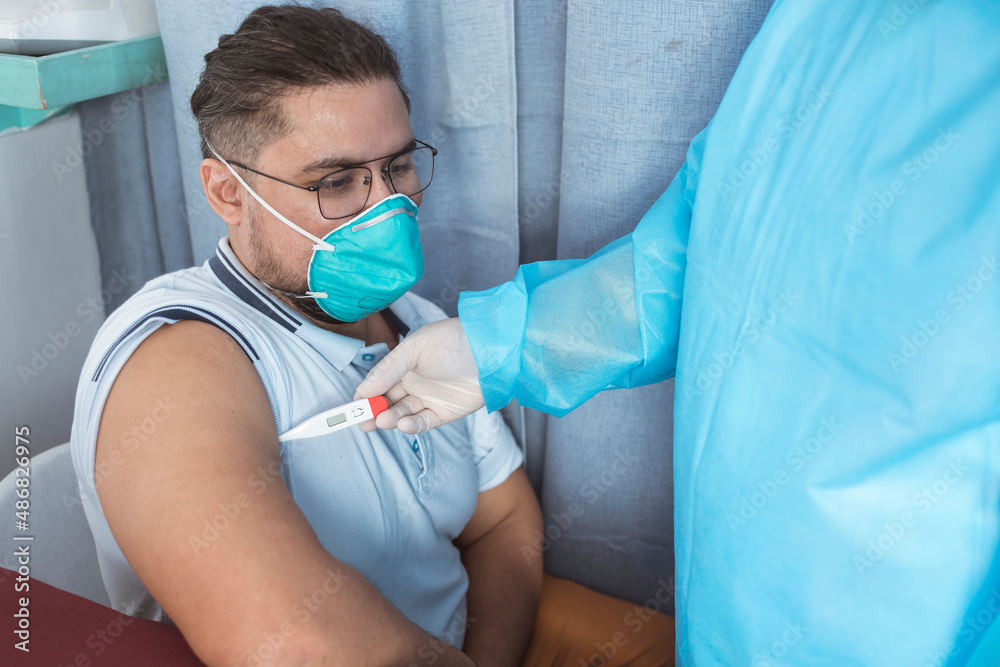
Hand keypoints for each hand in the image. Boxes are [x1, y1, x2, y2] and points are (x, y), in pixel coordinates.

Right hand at [356, 318, 484, 433]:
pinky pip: (424, 423)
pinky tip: (402, 423)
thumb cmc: (451, 340)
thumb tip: (362, 390)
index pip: (378, 385)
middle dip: (373, 413)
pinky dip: (412, 426)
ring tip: (383, 420)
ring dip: (391, 419)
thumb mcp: (413, 349)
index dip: (365, 396)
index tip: (353, 407)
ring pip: (403, 414)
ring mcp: (430, 399)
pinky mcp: (445, 413)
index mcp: (403, 366)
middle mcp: (414, 384)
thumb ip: (388, 369)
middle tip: (362, 422)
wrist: (489, 349)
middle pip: (387, 403)